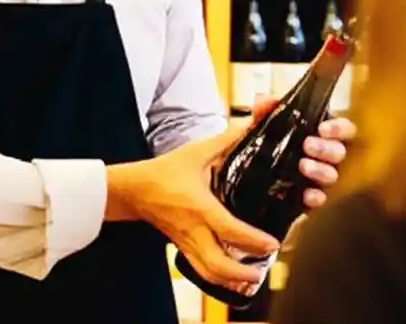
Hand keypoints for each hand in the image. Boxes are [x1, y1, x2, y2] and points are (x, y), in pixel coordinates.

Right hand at [105, 124, 278, 290]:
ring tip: (253, 278)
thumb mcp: (196, 153)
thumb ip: (226, 140)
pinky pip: (200, 271)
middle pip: (219, 265)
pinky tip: (232, 278)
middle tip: (265, 268)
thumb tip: (251, 124)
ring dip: (233, 281)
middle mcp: (193, 230)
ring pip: (210, 274)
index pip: (230, 231)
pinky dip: (218, 279)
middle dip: (245, 273)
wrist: (133, 189)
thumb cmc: (164, 171)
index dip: (254, 241)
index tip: (272, 243)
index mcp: (200, 207)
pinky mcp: (181, 248)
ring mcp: (186, 243)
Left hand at [249, 97, 354, 207]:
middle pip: (339, 152)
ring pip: (332, 175)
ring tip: (303, 166)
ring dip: (321, 170)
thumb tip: (264, 99)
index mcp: (312, 135)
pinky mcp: (305, 201)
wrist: (231, 186)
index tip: (322, 129)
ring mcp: (313, 181)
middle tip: (307, 145)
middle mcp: (318, 157)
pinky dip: (315, 197)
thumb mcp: (250, 129)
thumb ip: (259, 113)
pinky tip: (306, 195)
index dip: (339, 128)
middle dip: (326, 148)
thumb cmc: (249, 151)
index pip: (341, 129)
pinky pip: (319, 200)